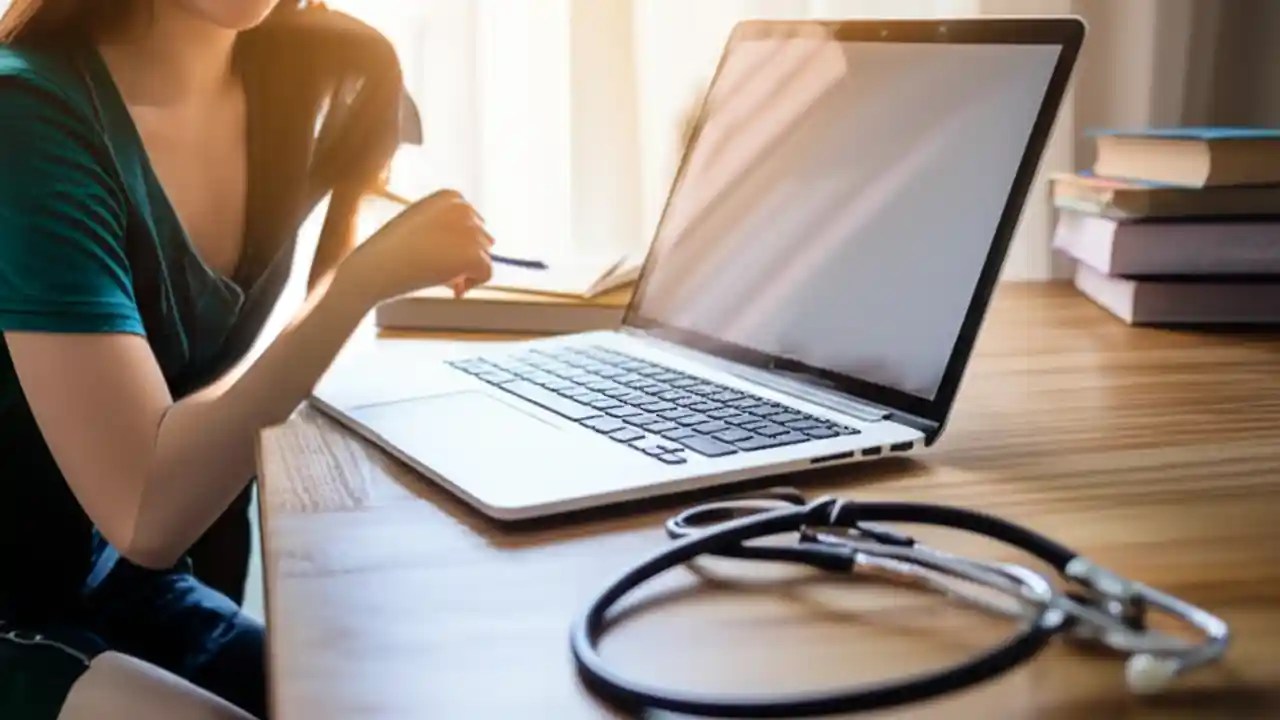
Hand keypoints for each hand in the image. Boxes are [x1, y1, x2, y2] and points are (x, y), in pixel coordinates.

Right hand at [335, 190, 493, 307]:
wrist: (375, 266)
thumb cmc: (389, 251)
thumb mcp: (419, 227)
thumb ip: (445, 231)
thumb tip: (478, 252)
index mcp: (449, 196)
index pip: (473, 221)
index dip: (461, 243)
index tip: (443, 257)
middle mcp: (463, 208)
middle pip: (483, 238)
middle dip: (466, 258)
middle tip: (444, 275)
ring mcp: (469, 231)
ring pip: (485, 257)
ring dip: (467, 272)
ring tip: (444, 281)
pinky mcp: (472, 255)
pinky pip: (488, 273)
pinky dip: (473, 285)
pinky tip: (453, 289)